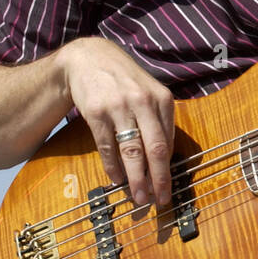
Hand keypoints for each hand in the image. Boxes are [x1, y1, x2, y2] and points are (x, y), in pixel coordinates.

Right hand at [58, 36, 174, 209]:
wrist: (88, 57)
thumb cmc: (124, 80)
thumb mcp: (148, 92)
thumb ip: (159, 120)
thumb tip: (165, 159)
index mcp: (162, 99)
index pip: (169, 142)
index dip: (169, 169)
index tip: (168, 188)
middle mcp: (143, 102)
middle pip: (155, 149)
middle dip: (159, 179)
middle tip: (160, 200)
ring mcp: (119, 107)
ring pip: (132, 151)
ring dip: (137, 179)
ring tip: (139, 197)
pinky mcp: (96, 112)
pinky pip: (108, 146)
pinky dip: (113, 167)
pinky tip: (117, 179)